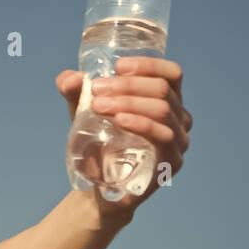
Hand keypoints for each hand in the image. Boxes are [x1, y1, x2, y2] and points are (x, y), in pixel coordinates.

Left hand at [55, 57, 191, 211]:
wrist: (97, 183)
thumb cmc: (98, 142)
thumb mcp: (84, 112)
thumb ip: (75, 92)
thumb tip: (69, 78)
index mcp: (166, 101)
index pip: (171, 74)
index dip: (148, 65)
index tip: (118, 67)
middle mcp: (179, 118)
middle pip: (163, 89)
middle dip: (127, 85)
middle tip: (96, 90)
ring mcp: (178, 141)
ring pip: (163, 109)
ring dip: (128, 102)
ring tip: (99, 105)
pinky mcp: (171, 162)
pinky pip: (163, 136)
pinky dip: (140, 123)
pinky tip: (120, 120)